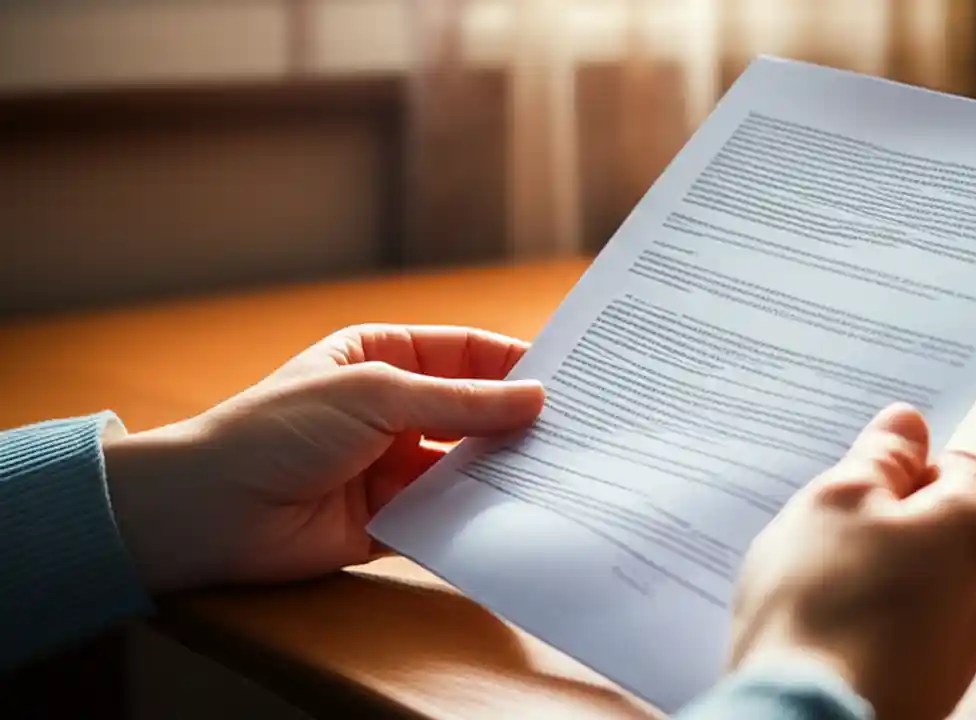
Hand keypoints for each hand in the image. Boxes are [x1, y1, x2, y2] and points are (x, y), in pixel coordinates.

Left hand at [103, 325, 544, 592]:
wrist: (212, 509)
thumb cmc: (281, 429)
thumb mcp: (378, 395)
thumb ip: (459, 402)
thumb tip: (535, 398)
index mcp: (383, 359)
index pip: (464, 354)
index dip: (514, 363)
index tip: (570, 379)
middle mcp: (391, 411)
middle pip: (470, 412)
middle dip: (516, 421)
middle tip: (577, 430)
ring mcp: (390, 466)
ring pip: (462, 466)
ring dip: (500, 470)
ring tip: (560, 473)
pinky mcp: (388, 520)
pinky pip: (443, 515)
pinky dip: (475, 516)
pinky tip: (517, 516)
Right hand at [730, 403, 975, 719]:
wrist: (810, 719)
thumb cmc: (822, 604)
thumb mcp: (837, 499)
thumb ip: (879, 457)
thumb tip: (908, 424)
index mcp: (972, 528)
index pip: (961, 466)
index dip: (908, 463)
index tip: (859, 474)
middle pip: (941, 528)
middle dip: (886, 521)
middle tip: (826, 528)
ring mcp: (962, 648)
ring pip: (920, 584)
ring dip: (876, 575)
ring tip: (816, 587)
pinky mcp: (931, 688)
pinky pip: (904, 634)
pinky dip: (871, 625)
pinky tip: (826, 631)